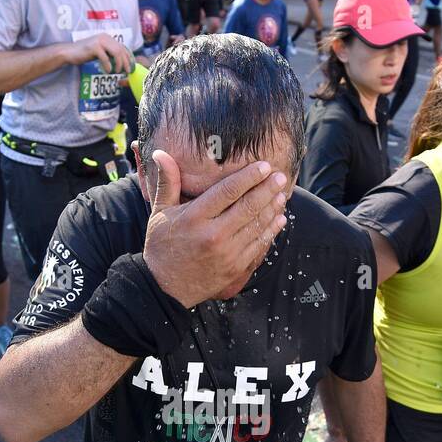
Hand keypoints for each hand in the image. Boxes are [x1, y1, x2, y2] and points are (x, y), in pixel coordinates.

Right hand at [70, 32, 132, 74]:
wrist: (69, 52)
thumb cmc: (84, 53)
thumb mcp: (99, 52)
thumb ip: (109, 53)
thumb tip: (121, 62)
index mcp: (107, 38)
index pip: (122, 47)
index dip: (128, 58)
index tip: (130, 67)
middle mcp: (105, 37)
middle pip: (121, 50)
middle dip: (126, 62)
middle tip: (127, 72)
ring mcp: (99, 41)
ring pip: (116, 53)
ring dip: (119, 64)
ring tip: (117, 72)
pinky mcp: (94, 47)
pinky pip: (106, 58)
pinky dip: (108, 66)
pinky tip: (108, 71)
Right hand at [142, 150, 288, 306]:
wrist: (165, 288)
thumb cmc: (161, 246)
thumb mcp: (159, 213)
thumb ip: (167, 183)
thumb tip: (161, 153)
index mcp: (194, 217)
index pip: (228, 191)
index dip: (249, 177)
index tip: (264, 165)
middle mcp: (213, 235)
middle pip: (248, 207)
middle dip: (268, 189)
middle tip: (280, 176)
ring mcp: (227, 253)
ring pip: (257, 226)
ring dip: (272, 208)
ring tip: (282, 194)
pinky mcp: (235, 268)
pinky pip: (258, 246)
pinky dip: (271, 231)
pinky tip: (279, 219)